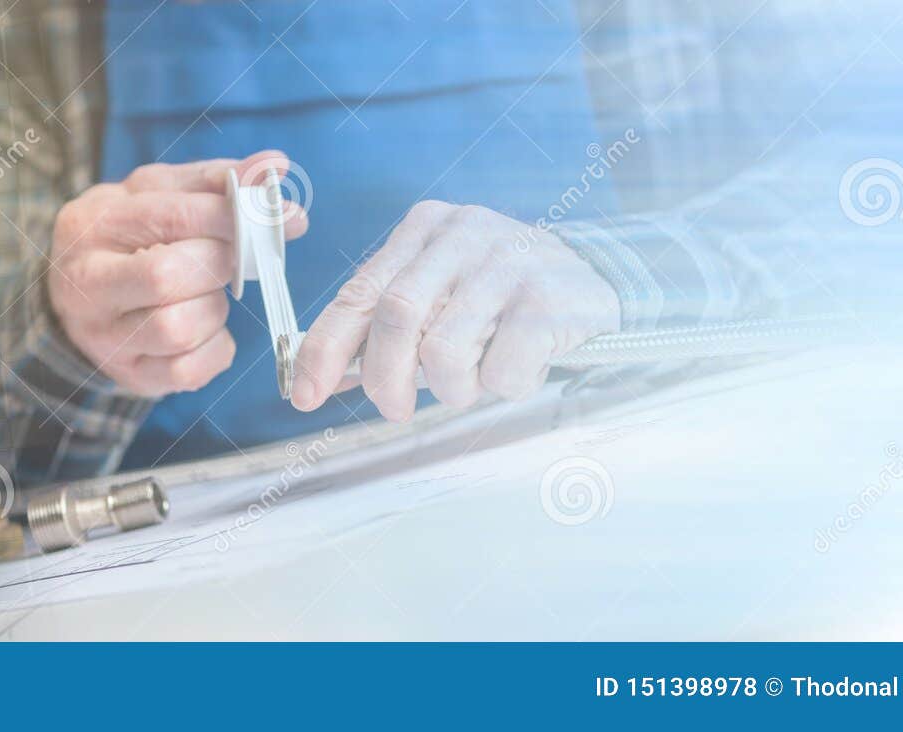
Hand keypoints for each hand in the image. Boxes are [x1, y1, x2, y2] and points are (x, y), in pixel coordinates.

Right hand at [47, 152, 307, 396]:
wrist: (82, 296)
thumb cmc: (130, 236)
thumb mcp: (158, 194)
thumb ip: (214, 180)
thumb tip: (275, 165)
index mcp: (91, 224)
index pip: (170, 217)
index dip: (229, 216)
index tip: (272, 214)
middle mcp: (86, 283)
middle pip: (167, 276)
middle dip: (219, 264)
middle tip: (233, 256)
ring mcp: (104, 337)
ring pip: (177, 328)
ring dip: (215, 309)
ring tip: (209, 294)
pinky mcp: (130, 376)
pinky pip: (188, 372)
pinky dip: (215, 349)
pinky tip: (207, 329)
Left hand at [290, 201, 618, 419]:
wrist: (598, 280)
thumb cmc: (502, 295)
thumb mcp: (440, 292)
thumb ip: (384, 325)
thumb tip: (323, 376)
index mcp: (424, 228)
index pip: (358, 293)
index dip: (324, 350)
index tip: (304, 396)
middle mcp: (461, 234)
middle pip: (395, 317)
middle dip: (385, 378)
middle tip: (396, 408)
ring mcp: (507, 261)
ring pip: (444, 350)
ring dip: (452, 389)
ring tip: (474, 381)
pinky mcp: (547, 298)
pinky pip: (500, 369)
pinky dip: (504, 386)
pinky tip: (522, 365)